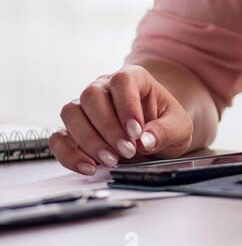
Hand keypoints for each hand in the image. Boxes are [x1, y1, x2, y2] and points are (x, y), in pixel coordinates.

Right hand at [49, 65, 193, 173]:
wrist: (153, 138)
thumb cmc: (165, 126)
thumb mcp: (179, 128)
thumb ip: (166, 131)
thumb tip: (146, 140)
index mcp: (132, 78)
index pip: (121, 80)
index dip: (126, 105)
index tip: (136, 132)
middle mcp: (103, 87)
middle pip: (91, 95)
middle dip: (108, 127)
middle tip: (127, 151)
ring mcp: (84, 108)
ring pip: (71, 113)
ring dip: (89, 139)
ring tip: (111, 160)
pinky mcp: (72, 130)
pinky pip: (58, 138)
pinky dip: (69, 154)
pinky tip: (89, 167)